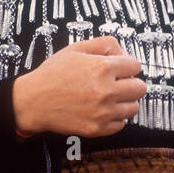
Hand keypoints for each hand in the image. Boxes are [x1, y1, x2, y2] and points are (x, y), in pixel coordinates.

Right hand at [11, 36, 146, 137]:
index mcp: (102, 68)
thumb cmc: (53, 74)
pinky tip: (102, 110)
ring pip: (134, 107)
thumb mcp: (76, 48)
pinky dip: (115, 117)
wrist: (33, 101)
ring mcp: (103, 112)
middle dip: (130, 83)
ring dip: (125, 101)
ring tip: (109, 97)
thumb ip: (104, 44)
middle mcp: (106, 90)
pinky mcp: (97, 128)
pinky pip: (121, 124)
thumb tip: (123, 54)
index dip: (127, 65)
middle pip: (140, 88)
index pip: (135, 66)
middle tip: (117, 83)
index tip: (120, 69)